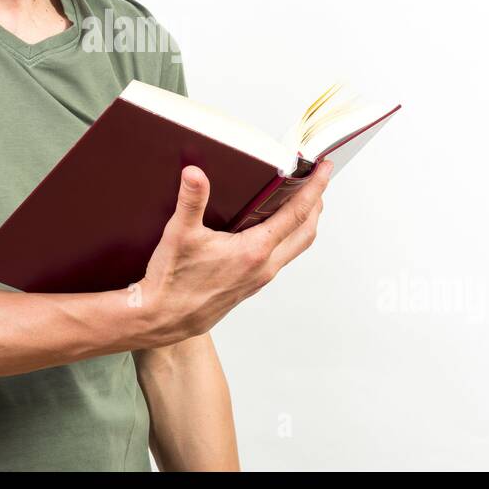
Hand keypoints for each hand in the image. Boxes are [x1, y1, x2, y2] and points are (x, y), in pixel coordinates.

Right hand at [136, 158, 333, 345]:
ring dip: (304, 223)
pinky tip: (271, 229)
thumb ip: (191, 200)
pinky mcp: (250, 284)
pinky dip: (287, 238)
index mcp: (254, 251)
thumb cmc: (172, 281)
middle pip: (306, 231)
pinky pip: (281, 257)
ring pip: (295, 247)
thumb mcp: (180, 235)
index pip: (297, 214)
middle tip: (316, 180)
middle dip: (316, 204)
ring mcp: (259, 278)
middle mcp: (264, 266)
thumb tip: (194, 172)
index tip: (325, 169)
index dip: (315, 188)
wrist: (164, 318)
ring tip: (300, 201)